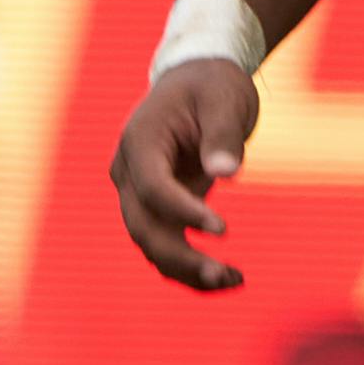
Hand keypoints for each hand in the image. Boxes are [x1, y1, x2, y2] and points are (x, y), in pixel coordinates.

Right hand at [112, 59, 263, 290]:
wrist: (197, 83)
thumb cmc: (212, 85)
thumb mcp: (224, 98)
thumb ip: (222, 134)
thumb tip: (225, 173)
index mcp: (140, 141)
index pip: (153, 187)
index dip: (183, 211)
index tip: (223, 229)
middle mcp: (130, 173)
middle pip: (143, 226)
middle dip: (180, 257)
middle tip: (223, 274)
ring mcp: (139, 195)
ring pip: (152, 245)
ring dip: (187, 271)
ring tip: (234, 281)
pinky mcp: (158, 210)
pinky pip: (167, 247)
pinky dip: (192, 268)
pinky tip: (230, 279)